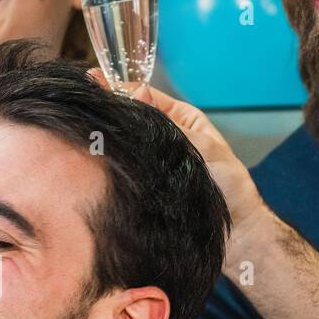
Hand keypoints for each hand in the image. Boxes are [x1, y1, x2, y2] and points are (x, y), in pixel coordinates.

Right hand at [88, 70, 264, 232]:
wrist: (237, 234)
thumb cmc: (230, 189)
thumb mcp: (202, 147)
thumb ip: (169, 123)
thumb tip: (137, 92)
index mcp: (180, 119)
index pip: (144, 96)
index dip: (119, 89)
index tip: (94, 84)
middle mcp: (161, 138)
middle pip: (129, 118)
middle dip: (108, 112)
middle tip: (82, 106)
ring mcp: (150, 162)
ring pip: (123, 145)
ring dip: (106, 139)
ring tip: (81, 129)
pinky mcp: (143, 187)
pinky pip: (124, 171)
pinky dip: (110, 166)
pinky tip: (91, 160)